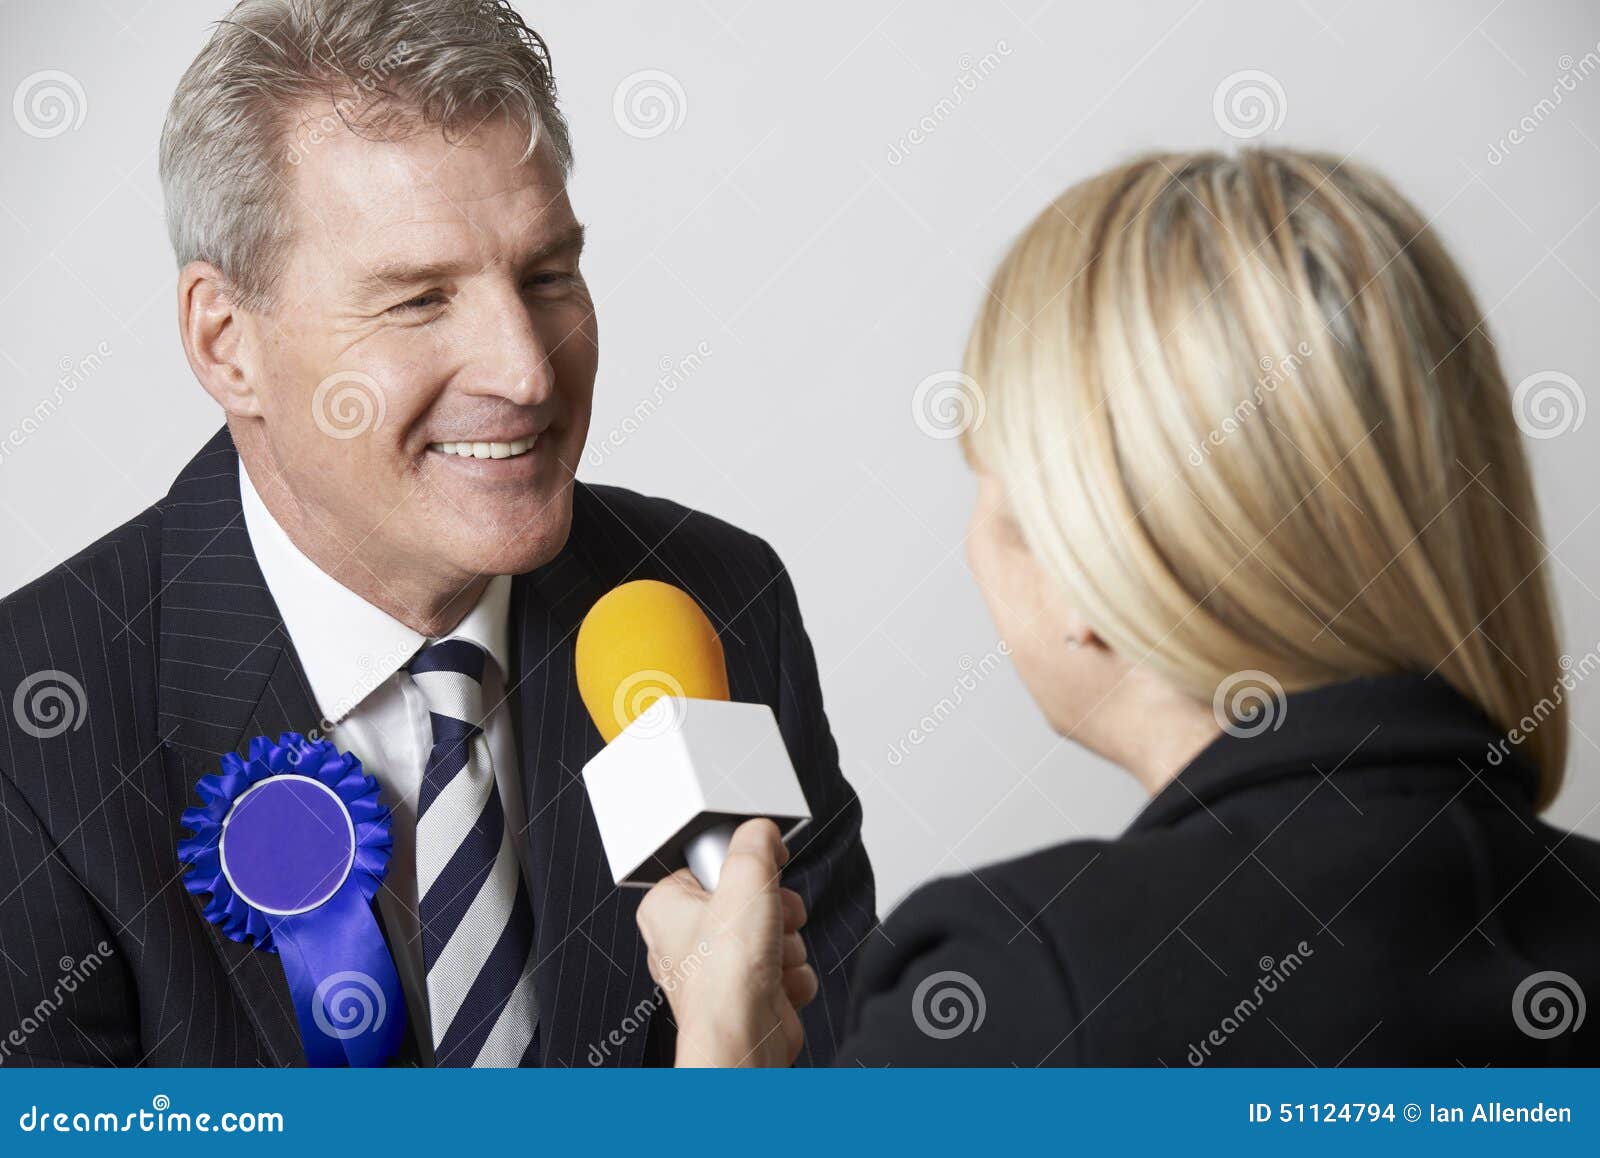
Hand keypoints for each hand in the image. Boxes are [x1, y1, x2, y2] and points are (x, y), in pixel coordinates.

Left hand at [636, 818, 818, 1066]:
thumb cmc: (725, 976)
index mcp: (667, 907)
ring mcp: (720, 970)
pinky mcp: (750, 993)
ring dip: (786, 944)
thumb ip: (756, 841)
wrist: (744, 1039)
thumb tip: (762, 831)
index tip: (756, 874)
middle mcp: (687, 940)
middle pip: (752, 899)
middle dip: (775, 912)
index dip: (744, 870)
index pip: (713, 865)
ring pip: (774, 932)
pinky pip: (786, 966)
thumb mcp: (745, 877)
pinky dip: (791, 974)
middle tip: (767, 922)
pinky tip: (778, 984)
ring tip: (771, 958)